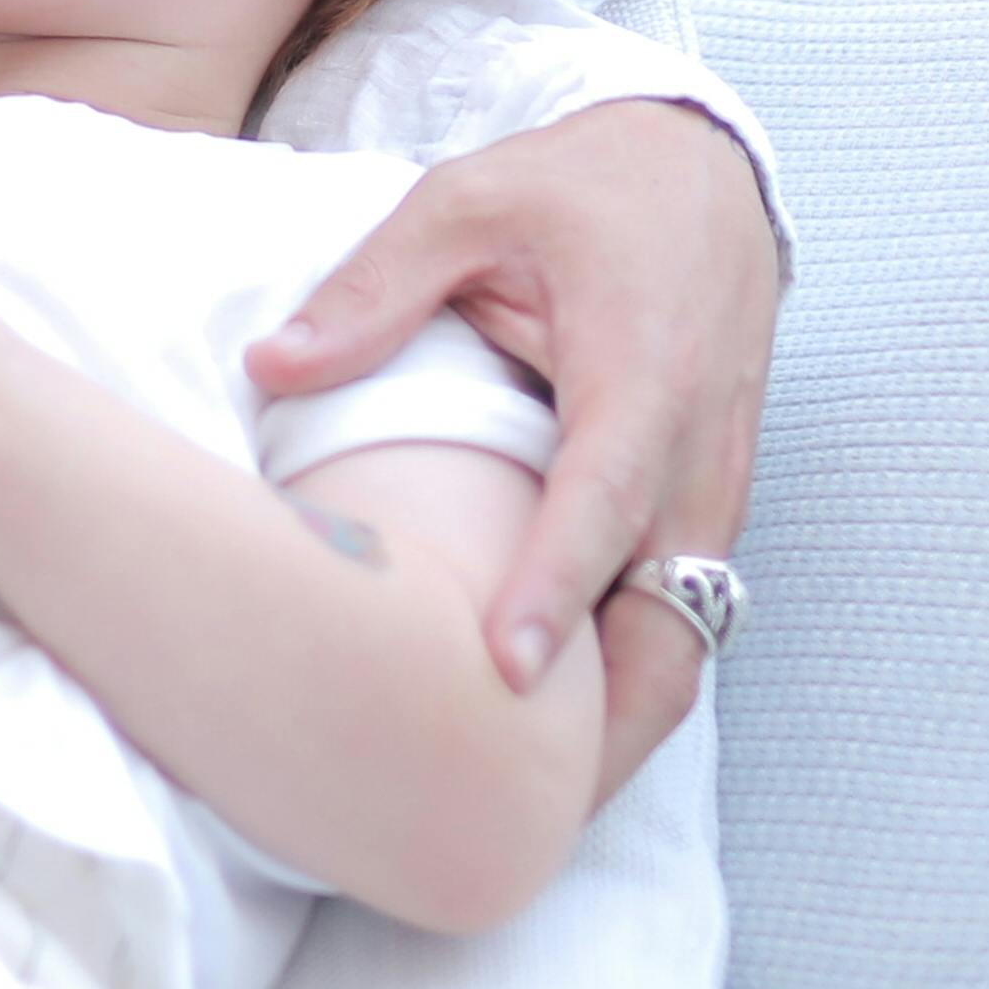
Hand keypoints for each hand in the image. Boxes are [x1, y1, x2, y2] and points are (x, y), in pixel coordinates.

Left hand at [247, 95, 779, 788]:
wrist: (705, 178)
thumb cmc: (582, 189)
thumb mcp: (469, 202)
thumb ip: (375, 288)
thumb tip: (271, 367)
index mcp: (642, 372)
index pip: (605, 499)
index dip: (557, 591)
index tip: (507, 673)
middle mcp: (698, 451)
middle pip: (670, 619)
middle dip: (609, 724)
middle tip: (511, 807)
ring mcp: (717, 491)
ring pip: (685, 640)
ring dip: (622, 726)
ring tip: (526, 810)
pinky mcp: (709, 510)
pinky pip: (681, 617)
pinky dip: (632, 684)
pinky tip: (557, 739)